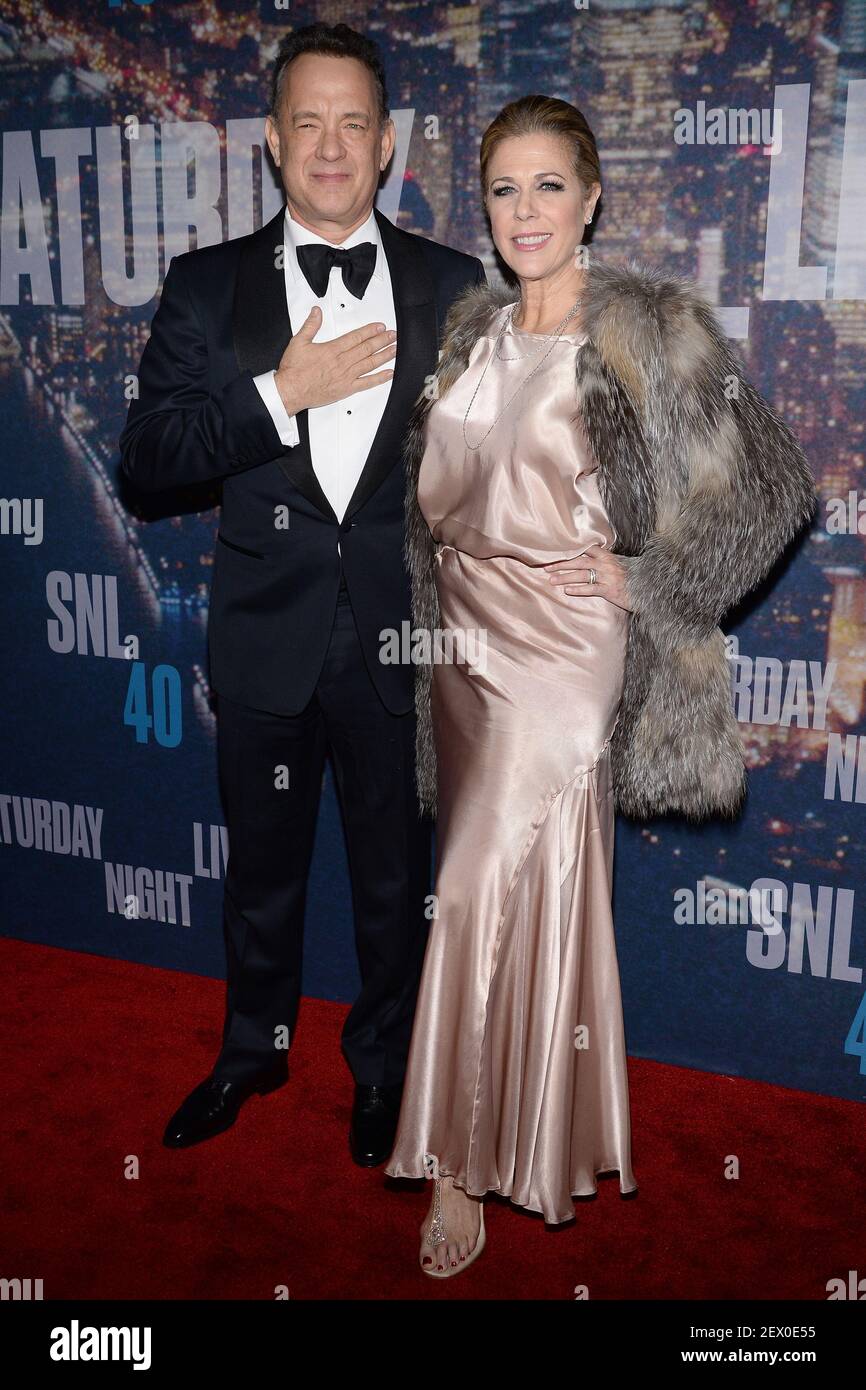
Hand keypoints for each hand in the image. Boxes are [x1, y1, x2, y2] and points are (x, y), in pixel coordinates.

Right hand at [274, 306, 396, 414]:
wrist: (290, 391)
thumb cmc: (294, 370)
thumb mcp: (298, 342)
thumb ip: (310, 325)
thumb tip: (317, 311)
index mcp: (332, 349)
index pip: (356, 337)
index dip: (370, 331)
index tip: (380, 327)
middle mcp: (342, 362)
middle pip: (367, 349)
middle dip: (382, 341)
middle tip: (393, 335)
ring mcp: (346, 376)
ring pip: (370, 364)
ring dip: (384, 356)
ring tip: (395, 349)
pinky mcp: (346, 389)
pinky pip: (367, 383)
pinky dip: (379, 378)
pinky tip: (389, 374)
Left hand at [544, 544, 632, 611]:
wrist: (648, 588)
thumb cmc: (634, 577)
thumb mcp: (620, 564)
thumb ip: (606, 562)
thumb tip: (590, 561)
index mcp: (608, 557)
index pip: (586, 549)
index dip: (570, 551)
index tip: (556, 554)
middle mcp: (606, 564)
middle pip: (579, 561)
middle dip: (561, 564)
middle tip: (546, 568)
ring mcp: (607, 577)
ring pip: (582, 575)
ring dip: (565, 577)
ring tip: (552, 580)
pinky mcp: (610, 590)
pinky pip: (591, 589)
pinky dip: (578, 589)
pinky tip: (567, 591)